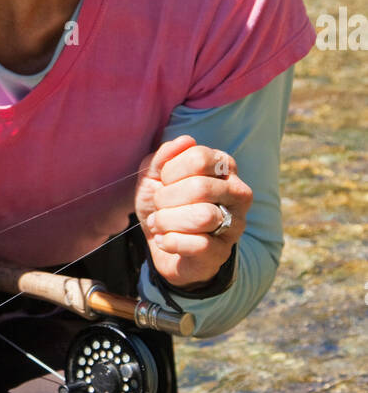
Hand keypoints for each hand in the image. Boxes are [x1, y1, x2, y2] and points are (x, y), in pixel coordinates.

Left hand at [134, 135, 251, 288]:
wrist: (163, 243)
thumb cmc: (164, 203)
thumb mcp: (154, 177)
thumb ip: (164, 157)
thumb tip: (185, 140)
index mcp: (223, 166)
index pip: (198, 158)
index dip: (170, 172)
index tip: (163, 182)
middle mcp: (237, 192)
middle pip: (200, 188)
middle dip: (166, 198)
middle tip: (159, 206)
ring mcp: (235, 223)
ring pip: (203, 217)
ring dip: (167, 221)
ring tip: (160, 224)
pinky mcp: (223, 251)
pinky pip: (198, 245)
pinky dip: (171, 242)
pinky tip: (164, 240)